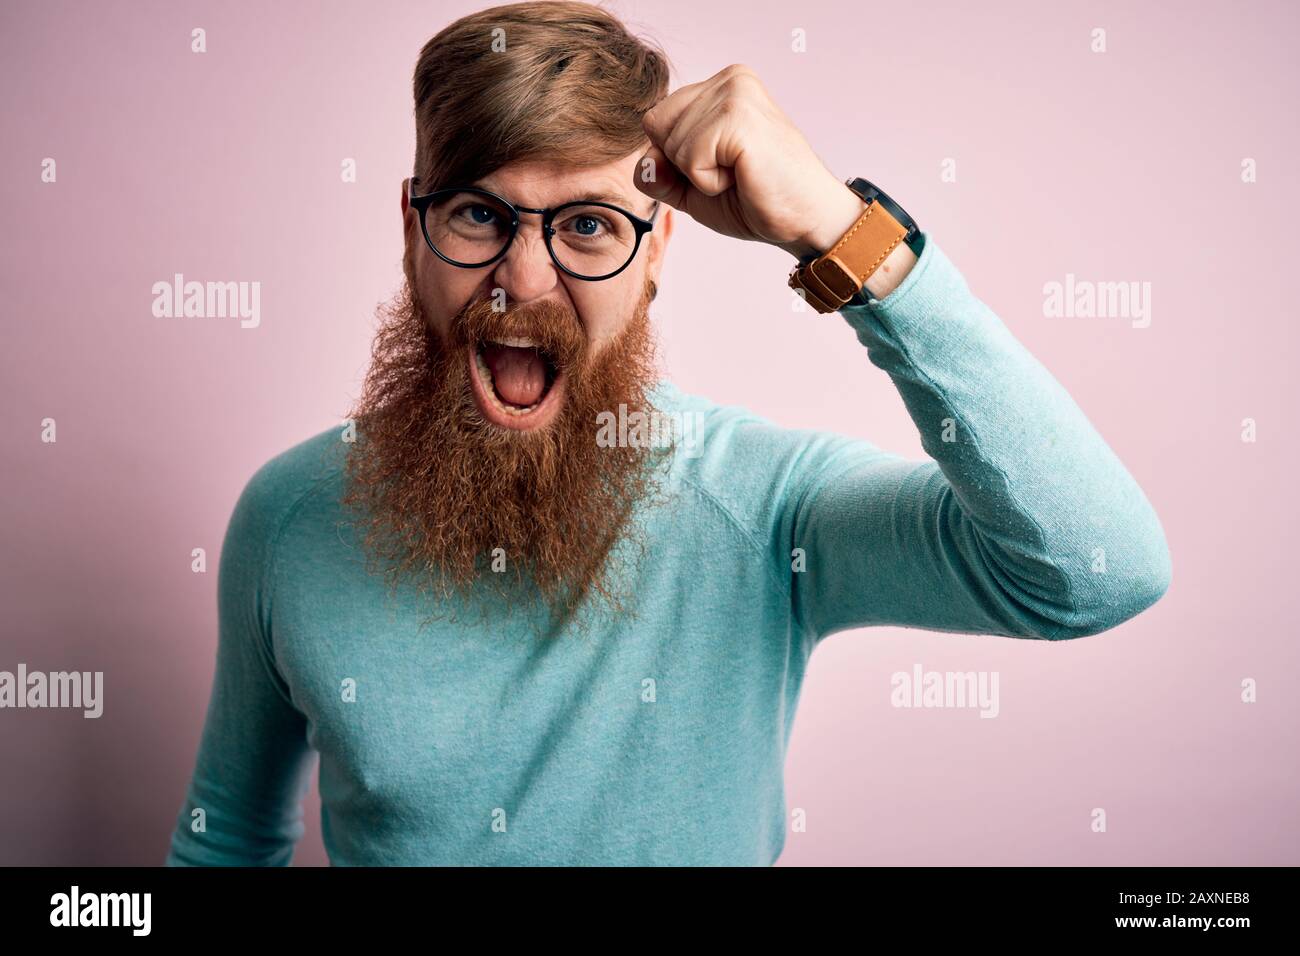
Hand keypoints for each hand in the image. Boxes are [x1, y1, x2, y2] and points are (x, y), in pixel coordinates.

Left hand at [635, 64, 865, 259]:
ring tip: (741, 174)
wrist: (806, 220)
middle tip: (733, 173)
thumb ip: (660, 174)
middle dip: (685, 165)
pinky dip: (709, 181)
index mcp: (721, 86)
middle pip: (656, 126)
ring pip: (671, 143)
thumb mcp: (693, 189)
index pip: (656, 120)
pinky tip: (742, 176)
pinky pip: (688, 157)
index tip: (722, 168)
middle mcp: (729, 80)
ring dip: (700, 175)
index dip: (676, 159)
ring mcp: (735, 93)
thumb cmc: (758, 201)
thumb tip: (645, 162)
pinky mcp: (738, 116)